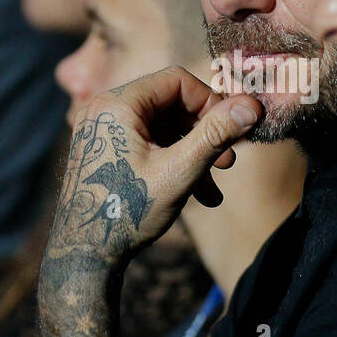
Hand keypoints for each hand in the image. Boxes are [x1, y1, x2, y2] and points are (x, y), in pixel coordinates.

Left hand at [36, 66, 260, 336]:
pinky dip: (172, 160)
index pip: (178, 81)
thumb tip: (253, 105)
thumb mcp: (180, 171)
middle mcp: (104, 109)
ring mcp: (102, 130)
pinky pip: (147, 143)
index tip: (232, 132)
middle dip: (204, 132)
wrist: (83, 255)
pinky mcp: (104, 149)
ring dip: (192, 151)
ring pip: (162, 127)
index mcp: (116, 104)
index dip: (211, 103)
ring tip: (213, 185)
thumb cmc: (127, 212)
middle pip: (170, 103)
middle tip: (229, 162)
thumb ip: (216, 134)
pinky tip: (195, 194)